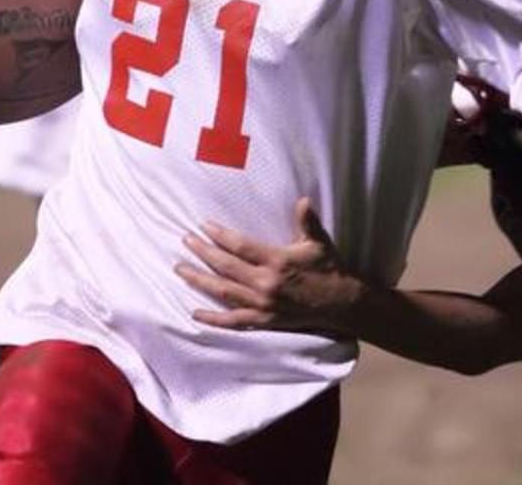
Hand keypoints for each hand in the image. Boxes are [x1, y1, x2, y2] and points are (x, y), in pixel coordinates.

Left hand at [175, 198, 356, 331]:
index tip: (203, 225)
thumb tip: (303, 200)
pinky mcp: (264, 321)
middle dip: (203, 253)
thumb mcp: (319, 242)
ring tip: (181, 270)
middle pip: (226, 267)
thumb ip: (308, 221)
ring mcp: (263, 304)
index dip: (220, 235)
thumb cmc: (329, 268)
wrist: (341, 304)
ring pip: (223, 292)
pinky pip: (233, 321)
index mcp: (278, 261)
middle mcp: (266, 284)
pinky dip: (213, 319)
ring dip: (200, 280)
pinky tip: (195, 314)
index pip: (241, 246)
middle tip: (185, 241)